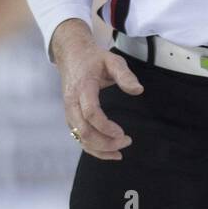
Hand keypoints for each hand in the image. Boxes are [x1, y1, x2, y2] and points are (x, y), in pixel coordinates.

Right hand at [50, 19, 143, 159]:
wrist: (71, 55)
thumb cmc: (94, 59)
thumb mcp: (112, 60)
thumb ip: (125, 75)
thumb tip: (138, 91)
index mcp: (83, 88)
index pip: (91, 113)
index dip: (106, 127)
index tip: (122, 133)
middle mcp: (72, 102)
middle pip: (84, 131)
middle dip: (105, 142)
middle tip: (126, 142)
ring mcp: (69, 111)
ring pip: (80, 138)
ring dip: (99, 149)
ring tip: (120, 151)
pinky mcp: (70, 117)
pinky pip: (78, 137)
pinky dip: (92, 149)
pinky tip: (109, 153)